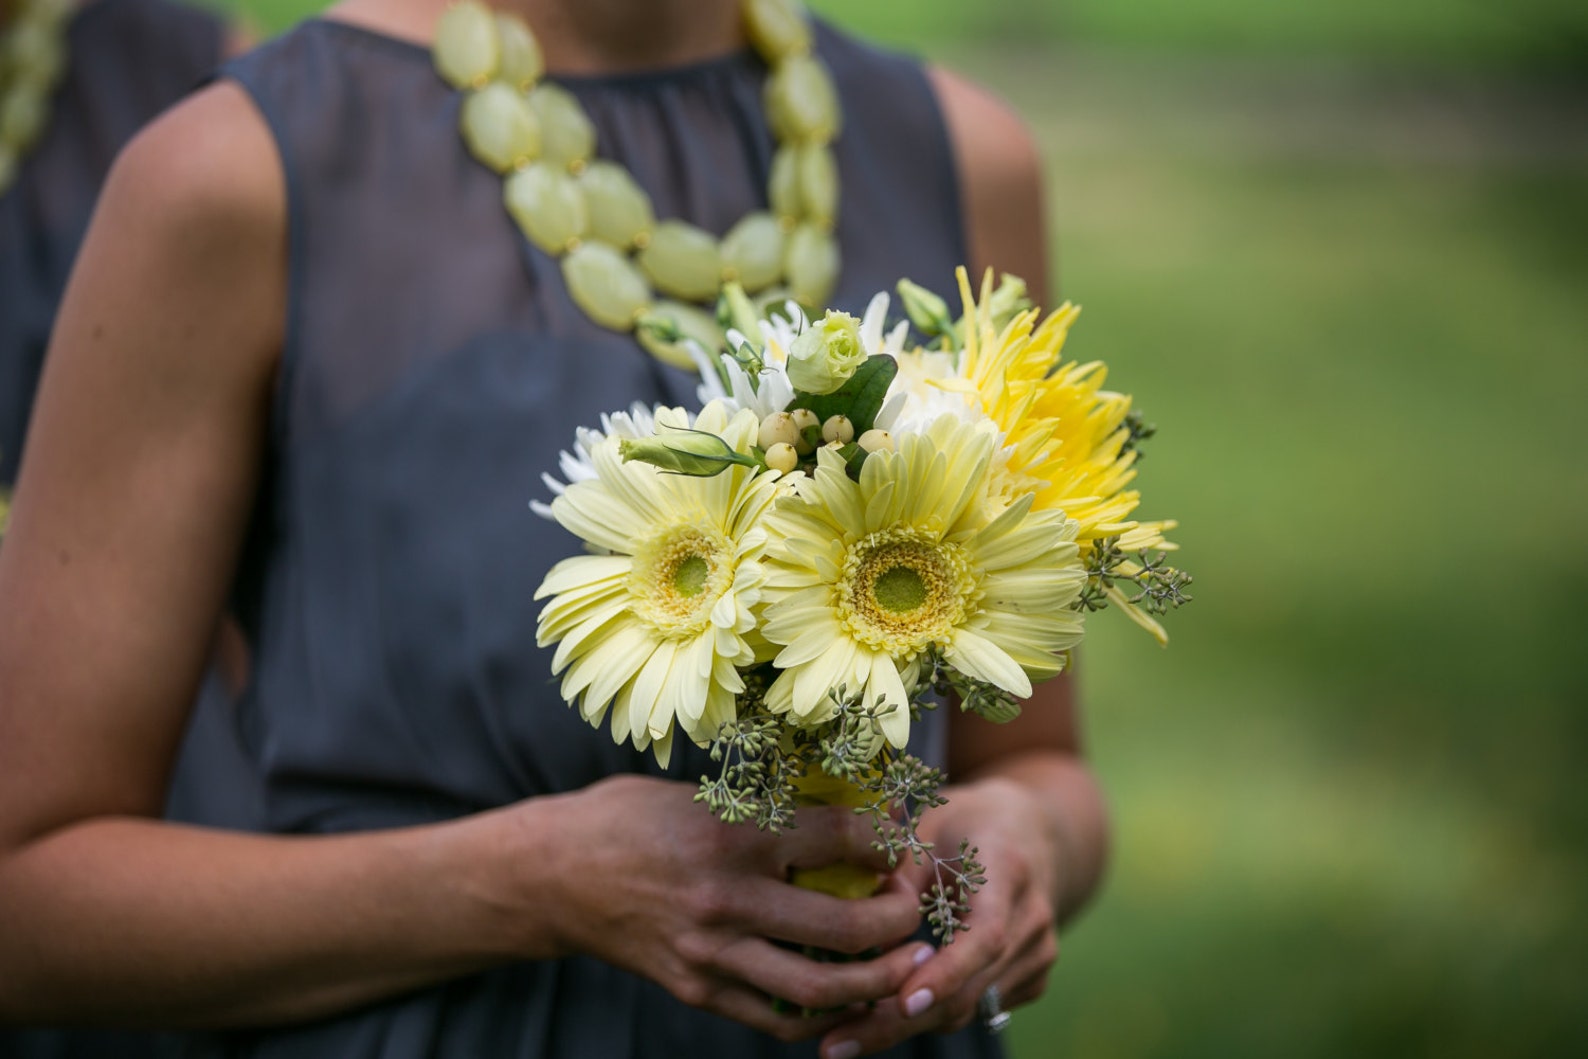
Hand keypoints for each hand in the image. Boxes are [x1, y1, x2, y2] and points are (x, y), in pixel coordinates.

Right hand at [523, 774, 932, 1041]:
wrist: (552, 874)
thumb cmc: (630, 817)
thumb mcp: (701, 793)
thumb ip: (769, 811)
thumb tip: (846, 813)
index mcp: (732, 836)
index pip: (840, 841)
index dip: (887, 841)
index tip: (902, 841)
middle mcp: (726, 900)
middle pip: (845, 927)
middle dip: (900, 919)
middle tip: (918, 907)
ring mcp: (711, 954)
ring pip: (820, 989)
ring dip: (878, 981)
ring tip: (909, 964)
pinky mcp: (697, 989)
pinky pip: (776, 1017)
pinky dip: (823, 1016)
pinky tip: (850, 997)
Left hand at [816, 777, 1062, 1056]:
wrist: (1032, 832)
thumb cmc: (965, 824)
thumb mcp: (928, 826)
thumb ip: (897, 870)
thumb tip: (860, 927)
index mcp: (1008, 868)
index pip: (985, 933)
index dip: (946, 972)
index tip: (902, 1001)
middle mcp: (1032, 916)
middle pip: (970, 987)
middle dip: (899, 1021)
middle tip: (835, 1043)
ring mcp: (1039, 952)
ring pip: (968, 1008)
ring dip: (904, 1026)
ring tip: (840, 1035)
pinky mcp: (1033, 978)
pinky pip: (976, 1009)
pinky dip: (930, 1016)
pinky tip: (880, 1014)